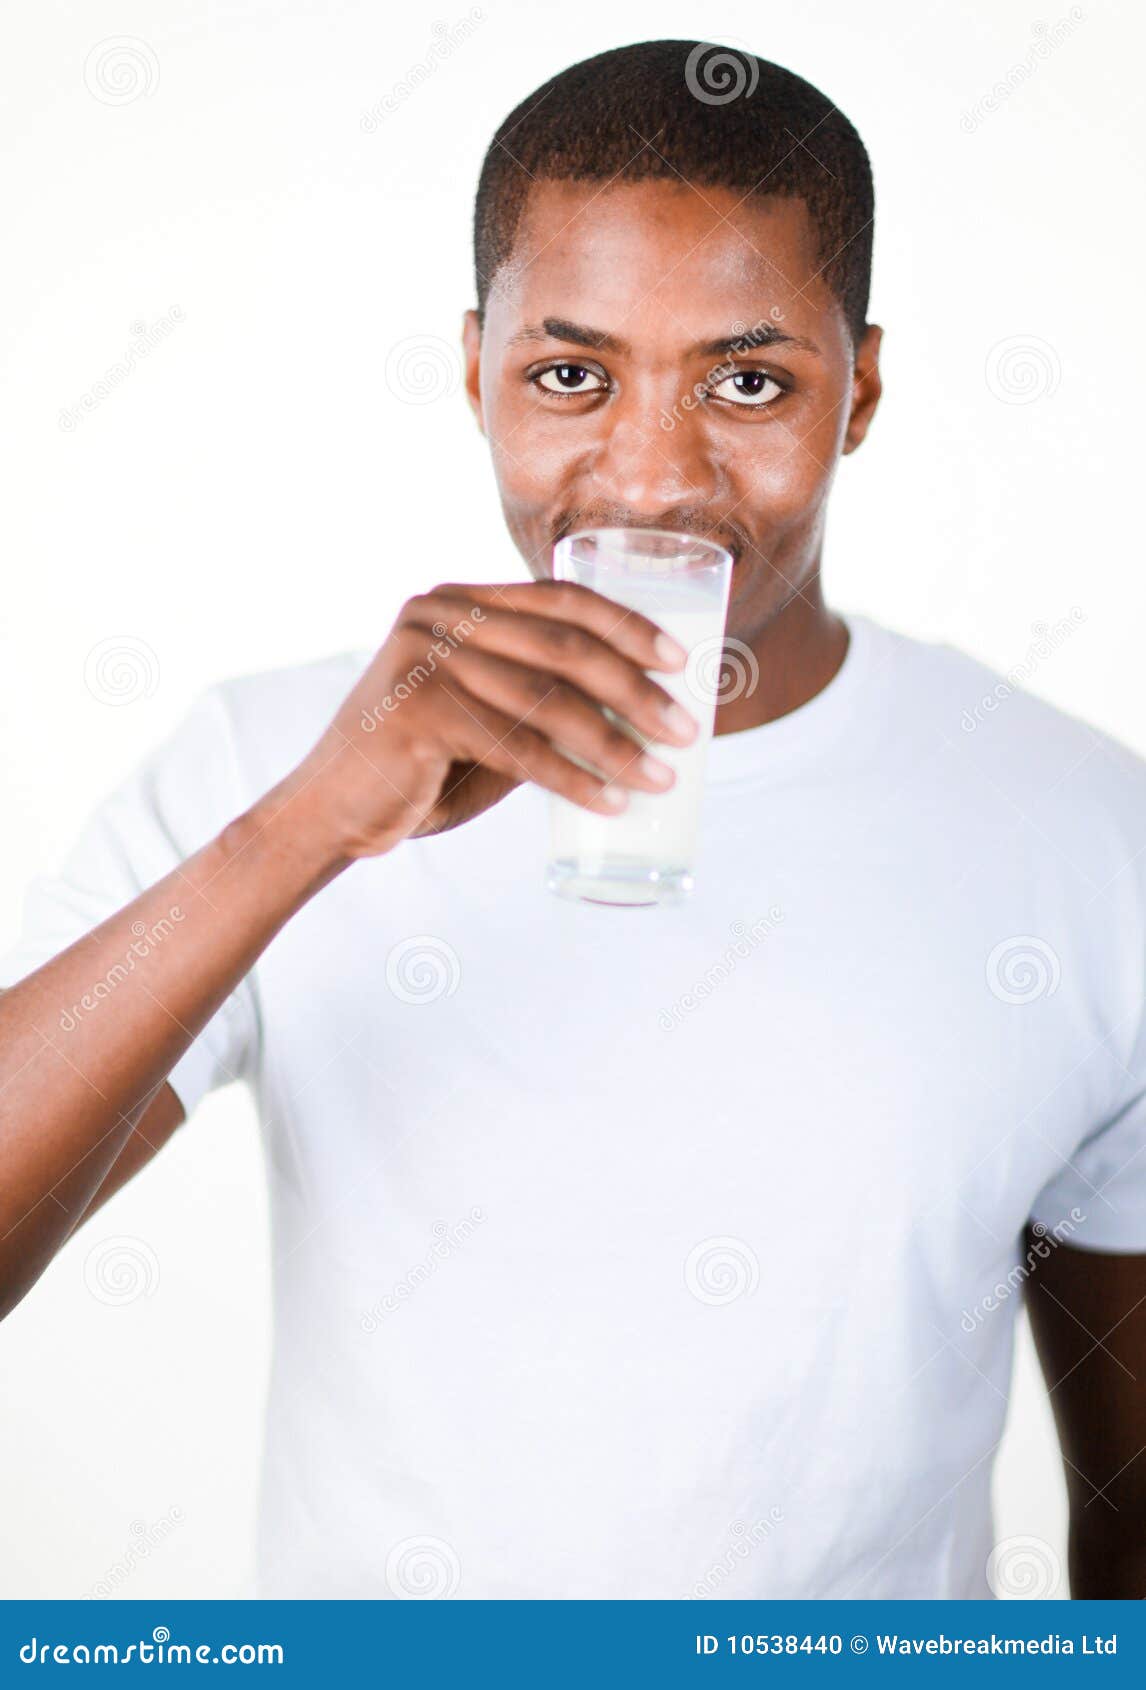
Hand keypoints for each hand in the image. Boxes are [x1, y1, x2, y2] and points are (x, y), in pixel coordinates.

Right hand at [283, 579, 699, 860]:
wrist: (328, 814)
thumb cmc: (419, 771)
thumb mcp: (486, 721)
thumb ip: (539, 704)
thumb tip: (638, 715)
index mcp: (457, 602)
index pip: (559, 598)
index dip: (627, 625)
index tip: (680, 661)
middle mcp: (439, 616)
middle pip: (564, 645)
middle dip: (636, 689)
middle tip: (686, 730)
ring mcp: (425, 659)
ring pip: (548, 700)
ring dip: (616, 744)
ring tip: (661, 776)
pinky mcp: (420, 711)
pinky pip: (519, 747)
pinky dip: (574, 778)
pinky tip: (612, 801)